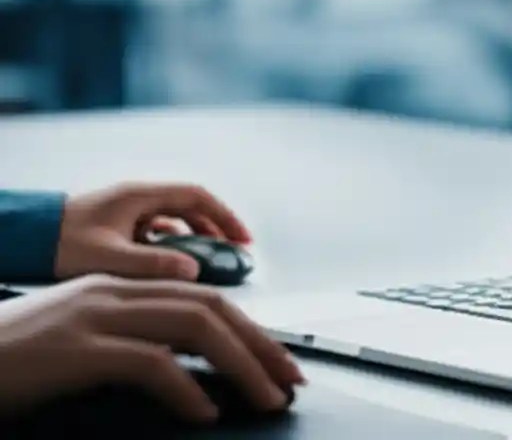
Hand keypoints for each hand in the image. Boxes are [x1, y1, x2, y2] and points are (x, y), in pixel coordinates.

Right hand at [0, 274, 303, 421]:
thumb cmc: (9, 363)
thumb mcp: (79, 348)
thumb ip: (131, 349)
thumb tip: (192, 378)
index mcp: (118, 289)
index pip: (204, 299)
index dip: (251, 330)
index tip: (280, 363)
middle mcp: (113, 293)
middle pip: (212, 307)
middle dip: (262, 345)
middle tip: (292, 381)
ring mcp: (94, 316)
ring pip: (195, 326)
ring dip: (242, 365)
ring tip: (267, 398)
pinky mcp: (74, 350)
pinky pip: (149, 362)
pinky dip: (187, 387)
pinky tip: (205, 412)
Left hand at [55, 182, 252, 281]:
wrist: (20, 239)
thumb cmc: (58, 243)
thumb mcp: (107, 256)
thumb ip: (151, 263)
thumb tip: (192, 270)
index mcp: (138, 196)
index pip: (197, 197)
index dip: (224, 216)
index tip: (242, 239)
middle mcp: (136, 199)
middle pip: (189, 208)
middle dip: (215, 230)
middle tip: (233, 253)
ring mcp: (126, 212)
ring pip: (173, 221)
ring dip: (194, 239)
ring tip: (208, 262)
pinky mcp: (116, 227)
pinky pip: (155, 232)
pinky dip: (171, 246)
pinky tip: (172, 265)